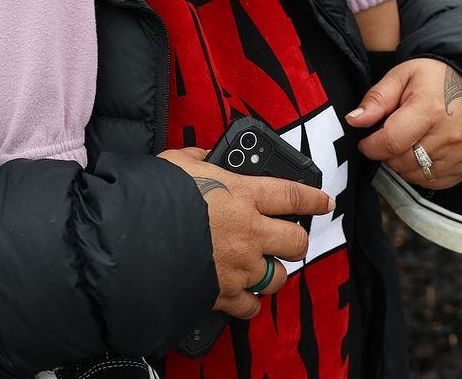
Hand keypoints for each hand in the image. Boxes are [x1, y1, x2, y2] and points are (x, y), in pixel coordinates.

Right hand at [158, 148, 333, 319]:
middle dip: (297, 240)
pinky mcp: (225, 293)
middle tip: (288, 238)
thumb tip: (204, 156)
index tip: (325, 201)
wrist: (136, 240)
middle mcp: (249, 231)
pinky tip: (241, 293)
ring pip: (278, 277)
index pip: (292, 195)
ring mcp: (240, 266)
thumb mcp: (178, 163)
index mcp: (242, 194)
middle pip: (296, 241)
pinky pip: (251, 306)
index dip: (313, 198)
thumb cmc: (157, 196)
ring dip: (273, 272)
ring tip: (260, 266)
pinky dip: (248, 302)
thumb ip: (198, 158)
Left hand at [345, 59, 461, 189]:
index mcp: (429, 110)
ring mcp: (460, 154)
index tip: (366, 139)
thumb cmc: (434, 78)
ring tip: (407, 140)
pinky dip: (420, 171)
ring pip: (414, 174)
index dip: (370, 145)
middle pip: (400, 161)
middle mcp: (448, 135)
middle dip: (386, 153)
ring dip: (402, 163)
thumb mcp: (401, 76)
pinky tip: (421, 151)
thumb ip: (376, 99)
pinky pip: (432, 181)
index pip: (390, 142)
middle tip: (389, 134)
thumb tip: (354, 120)